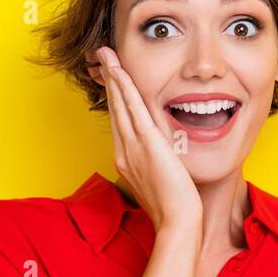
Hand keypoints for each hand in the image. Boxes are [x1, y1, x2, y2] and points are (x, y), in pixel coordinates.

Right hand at [89, 46, 201, 234]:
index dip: (114, 100)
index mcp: (126, 160)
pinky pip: (133, 109)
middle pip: (114, 109)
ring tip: (105, 54)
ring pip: (120, 104)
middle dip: (108, 82)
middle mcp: (124, 151)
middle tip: (101, 58)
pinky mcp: (146, 143)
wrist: (176, 222)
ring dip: (113, 76)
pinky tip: (119, 70)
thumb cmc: (173, 209)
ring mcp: (132, 147)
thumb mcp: (160, 183)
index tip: (112, 81)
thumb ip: (156, 166)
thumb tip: (162, 158)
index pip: (119, 123)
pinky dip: (125, 88)